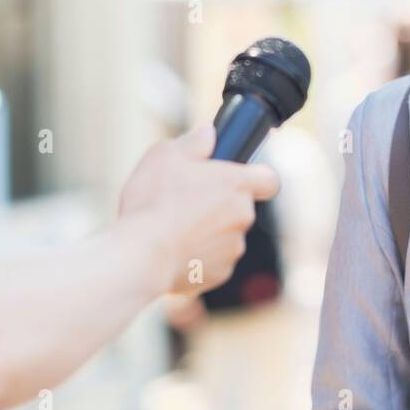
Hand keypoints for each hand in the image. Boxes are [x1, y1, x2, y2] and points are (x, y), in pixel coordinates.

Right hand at [117, 125, 279, 296]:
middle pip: (240, 208)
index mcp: (237, 184)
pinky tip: (171, 251)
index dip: (256, 177)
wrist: (139, 256)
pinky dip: (197, 257)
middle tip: (186, 202)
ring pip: (226, 235)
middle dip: (219, 205)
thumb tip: (209, 136)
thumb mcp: (166, 155)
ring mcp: (233, 248)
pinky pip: (213, 261)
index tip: (236, 178)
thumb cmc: (153, 202)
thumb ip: (194, 142)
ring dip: (207, 232)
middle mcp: (243, 217)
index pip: (269, 179)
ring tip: (173, 229)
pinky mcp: (219, 274)